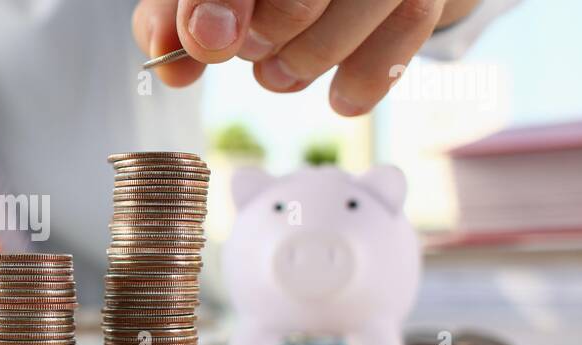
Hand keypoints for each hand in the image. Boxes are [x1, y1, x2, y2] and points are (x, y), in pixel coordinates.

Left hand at [132, 0, 480, 114]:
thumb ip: (176, 18)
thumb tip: (172, 66)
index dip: (220, 0)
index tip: (210, 43)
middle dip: (270, 32)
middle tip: (250, 53)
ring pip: (366, 1)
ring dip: (309, 59)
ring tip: (277, 75)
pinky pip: (409, 28)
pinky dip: (365, 78)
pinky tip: (337, 98)